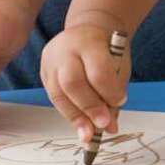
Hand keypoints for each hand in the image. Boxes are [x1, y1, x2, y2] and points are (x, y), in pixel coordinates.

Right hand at [40, 15, 129, 139]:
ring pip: (59, 94)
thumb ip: (114, 94)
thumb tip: (109, 128)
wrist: (90, 29)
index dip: (109, 92)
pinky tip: (80, 124)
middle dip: (89, 107)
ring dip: (76, 118)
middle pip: (72, 83)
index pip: (97, 71)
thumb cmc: (108, 50)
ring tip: (88, 135)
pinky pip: (55, 98)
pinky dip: (69, 113)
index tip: (120, 102)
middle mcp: (65, 49)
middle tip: (102, 125)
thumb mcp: (118, 64)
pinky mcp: (44, 72)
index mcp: (89, 41)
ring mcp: (50, 61)